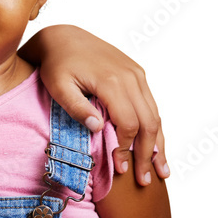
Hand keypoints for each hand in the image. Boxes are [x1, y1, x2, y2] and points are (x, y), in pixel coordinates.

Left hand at [22, 24, 167, 186]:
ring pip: (155, 114)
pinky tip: (156, 146)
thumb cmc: (56, 64)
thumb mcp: (58, 85)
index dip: (127, 149)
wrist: (63, 36)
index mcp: (111, 81)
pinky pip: (151, 104)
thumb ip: (76, 107)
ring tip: (161, 170)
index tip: (121, 170)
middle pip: (148, 122)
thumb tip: (98, 128)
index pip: (128, 123)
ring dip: (158, 144)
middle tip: (145, 180)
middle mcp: (131, 76)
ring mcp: (137, 74)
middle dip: (148, 154)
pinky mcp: (137, 73)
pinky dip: (155, 127)